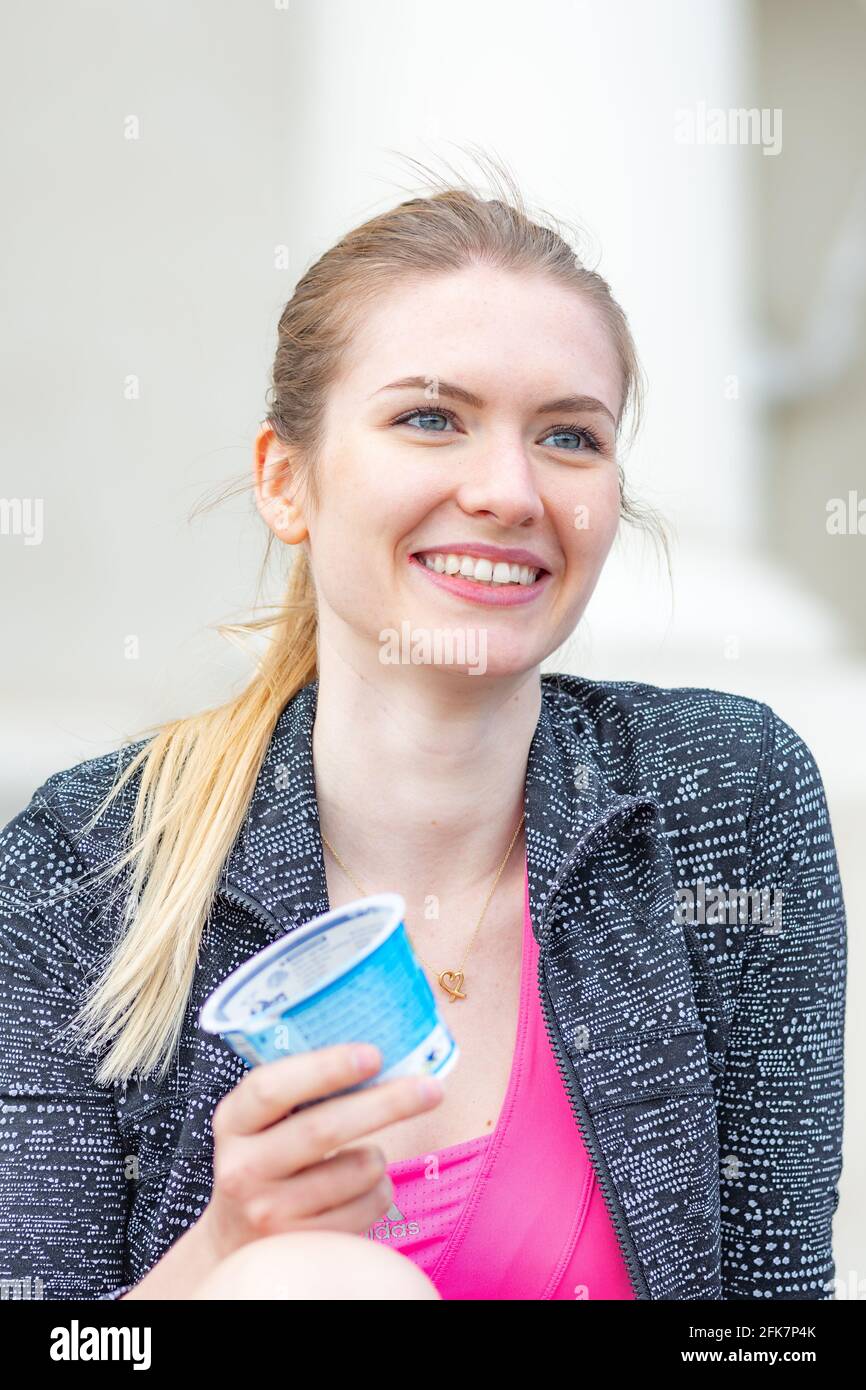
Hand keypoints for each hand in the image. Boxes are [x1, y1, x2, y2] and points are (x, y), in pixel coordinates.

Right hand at [196, 1043, 442, 1263]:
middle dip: (386, 1103)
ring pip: (358, 1170)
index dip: (325, 1068)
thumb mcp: (264, 1121)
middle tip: (431, 1087)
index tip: (374, 1054)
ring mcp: (269, 1212)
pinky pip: (368, 1206)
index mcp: (234, 1121)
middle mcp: (242, 1168)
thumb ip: (301, 1088)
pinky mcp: (301, 1246)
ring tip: (367, 1154)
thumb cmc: (270, 1158)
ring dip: (379, 1156)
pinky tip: (361, 1189)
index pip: (272, 1088)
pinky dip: (380, 1190)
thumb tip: (378, 1052)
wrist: (236, 1242)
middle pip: (324, 1129)